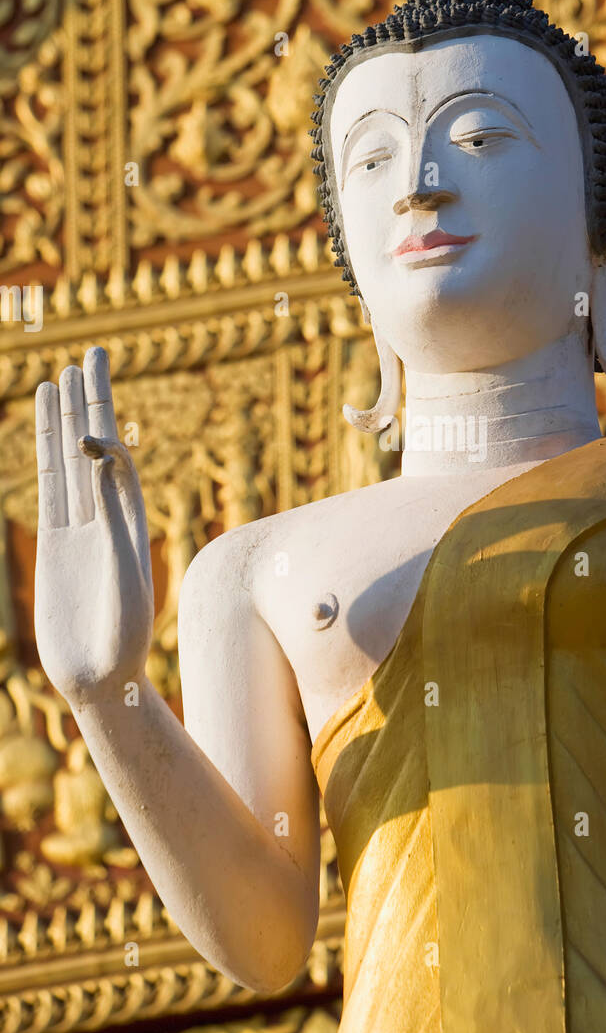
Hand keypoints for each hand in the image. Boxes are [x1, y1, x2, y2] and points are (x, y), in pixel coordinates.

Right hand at [35, 346, 153, 706]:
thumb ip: (116, 520)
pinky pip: (47, 488)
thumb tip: (107, 461)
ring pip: (68, 461)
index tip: (92, 422)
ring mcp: (78, 527)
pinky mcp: (54, 542)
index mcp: (134, 523)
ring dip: (65, 420)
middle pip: (98, 446)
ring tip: (60, 377)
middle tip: (93, 352)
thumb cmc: (126, 638)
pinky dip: (44, 454)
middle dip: (94, 401)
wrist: (102, 679)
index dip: (106, 434)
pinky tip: (45, 427)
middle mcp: (108, 517)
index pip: (121, 461)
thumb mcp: (128, 576)